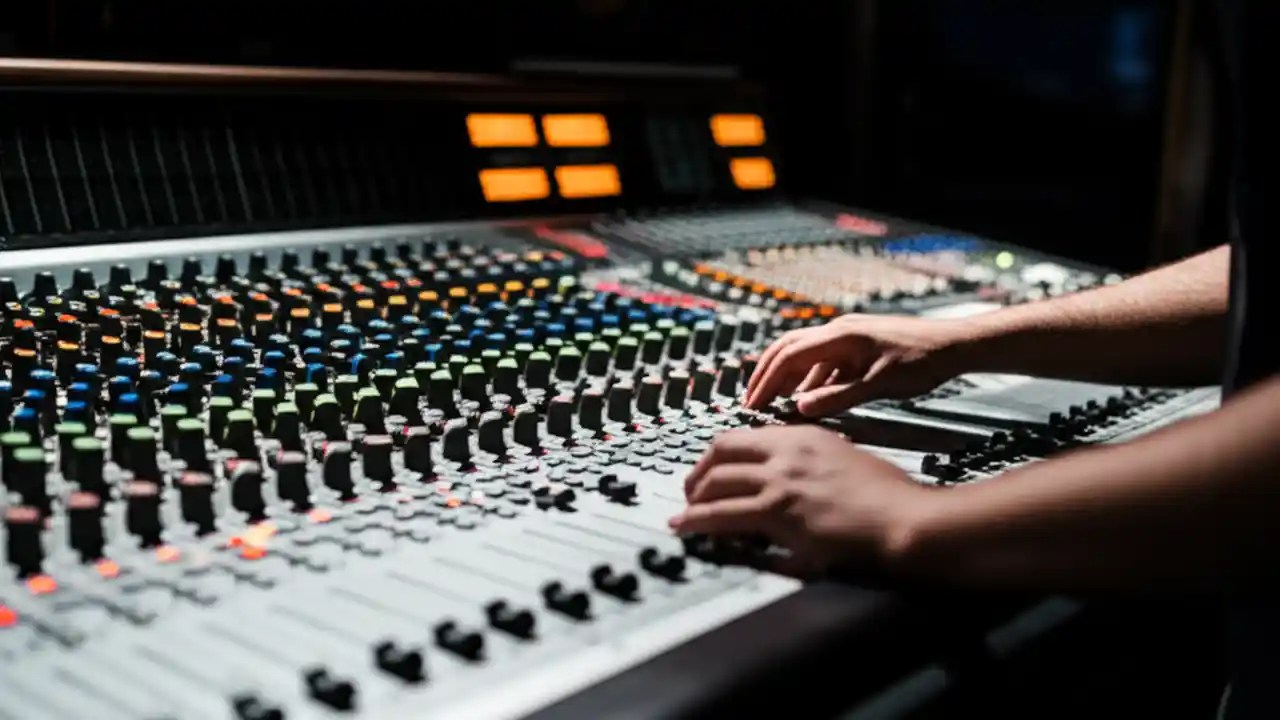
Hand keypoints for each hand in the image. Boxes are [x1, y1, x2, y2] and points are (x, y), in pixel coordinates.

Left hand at [670, 425, 932, 575]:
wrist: (909, 521)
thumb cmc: (894, 500)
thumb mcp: (852, 464)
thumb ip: (820, 467)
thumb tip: (802, 484)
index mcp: (807, 436)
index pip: (747, 435)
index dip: (722, 453)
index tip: (715, 467)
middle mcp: (788, 452)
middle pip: (722, 451)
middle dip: (699, 471)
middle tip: (691, 489)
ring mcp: (781, 481)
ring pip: (715, 482)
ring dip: (693, 498)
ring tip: (683, 513)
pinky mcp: (778, 514)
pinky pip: (722, 515)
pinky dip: (696, 521)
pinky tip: (686, 527)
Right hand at [744, 314, 972, 415]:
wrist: (954, 345)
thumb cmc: (922, 362)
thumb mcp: (879, 385)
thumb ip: (838, 397)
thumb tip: (799, 407)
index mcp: (841, 336)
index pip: (789, 355)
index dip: (767, 380)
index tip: (754, 404)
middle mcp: (839, 331)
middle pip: (788, 348)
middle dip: (766, 375)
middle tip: (752, 401)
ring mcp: (848, 337)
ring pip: (804, 355)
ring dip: (786, 377)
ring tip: (772, 402)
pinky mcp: (857, 347)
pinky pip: (823, 361)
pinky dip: (808, 378)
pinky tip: (806, 397)